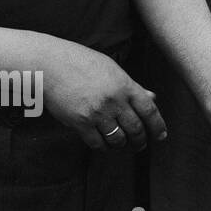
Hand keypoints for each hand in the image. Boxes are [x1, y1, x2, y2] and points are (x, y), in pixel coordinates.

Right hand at [40, 40, 166, 150]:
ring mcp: (97, 113)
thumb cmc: (82, 64)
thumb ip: (133, 86)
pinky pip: (97, 143)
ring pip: (118, 139)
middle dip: (141, 140)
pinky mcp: (80, 123)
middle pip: (136, 128)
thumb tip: (152, 97)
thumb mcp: (113, 70)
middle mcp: (115, 101)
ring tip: (122, 145)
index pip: (149, 110)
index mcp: (126, 85)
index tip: (161, 136)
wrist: (50, 66)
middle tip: (141, 145)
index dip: (158, 126)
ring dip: (122, 145)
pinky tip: (104, 144)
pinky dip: (103, 147)